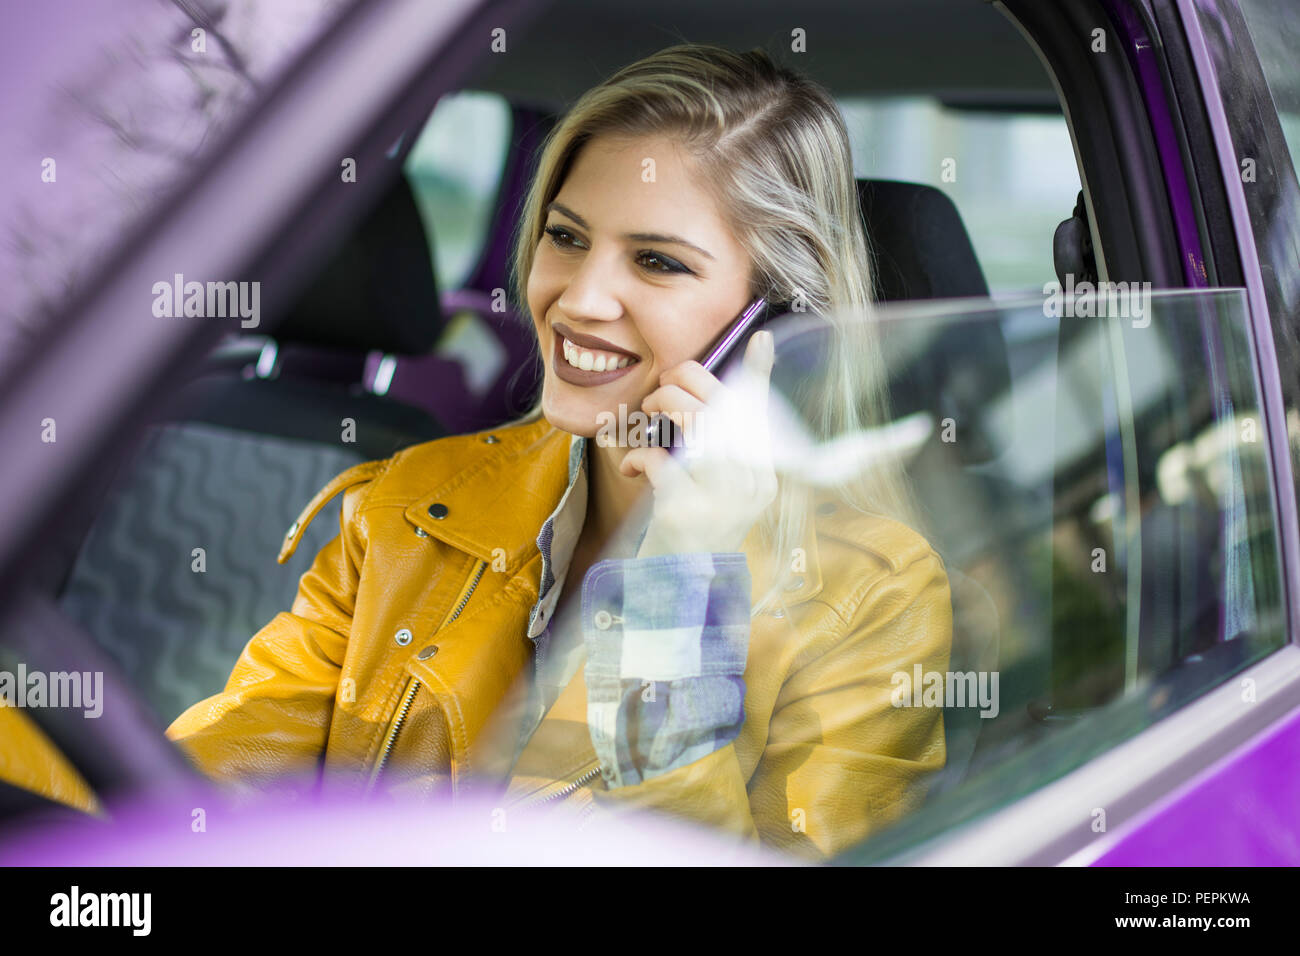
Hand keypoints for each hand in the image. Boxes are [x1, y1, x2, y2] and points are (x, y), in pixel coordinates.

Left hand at [621, 331, 776, 556]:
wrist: (675, 589)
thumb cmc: (690, 527)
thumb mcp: (715, 488)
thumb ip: (717, 445)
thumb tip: (705, 399)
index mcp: (762, 475)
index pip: (761, 413)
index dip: (759, 373)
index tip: (759, 338)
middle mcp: (750, 484)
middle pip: (723, 408)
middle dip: (683, 386)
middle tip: (658, 395)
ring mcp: (721, 499)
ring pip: (698, 425)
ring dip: (663, 410)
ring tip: (646, 420)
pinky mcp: (685, 511)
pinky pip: (662, 459)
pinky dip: (641, 454)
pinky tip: (634, 467)